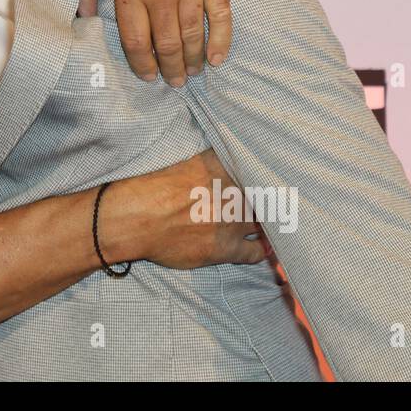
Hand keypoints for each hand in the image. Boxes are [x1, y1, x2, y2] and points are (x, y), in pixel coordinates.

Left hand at [82, 0, 232, 85]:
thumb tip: (82, 17)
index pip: (136, 40)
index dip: (142, 64)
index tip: (148, 75)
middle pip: (167, 43)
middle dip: (170, 68)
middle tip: (173, 82)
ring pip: (193, 34)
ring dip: (193, 60)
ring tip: (192, 73)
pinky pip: (221, 15)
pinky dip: (221, 40)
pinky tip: (217, 58)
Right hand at [110, 149, 266, 268]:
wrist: (135, 218)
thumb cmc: (150, 188)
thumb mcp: (183, 162)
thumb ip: (208, 161)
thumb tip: (224, 158)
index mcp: (221, 167)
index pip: (255, 168)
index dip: (263, 175)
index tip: (270, 178)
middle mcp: (233, 193)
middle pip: (265, 197)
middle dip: (269, 200)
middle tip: (274, 203)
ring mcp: (232, 221)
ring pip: (264, 223)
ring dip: (267, 224)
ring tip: (273, 225)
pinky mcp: (226, 248)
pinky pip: (255, 252)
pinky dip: (263, 250)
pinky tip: (267, 249)